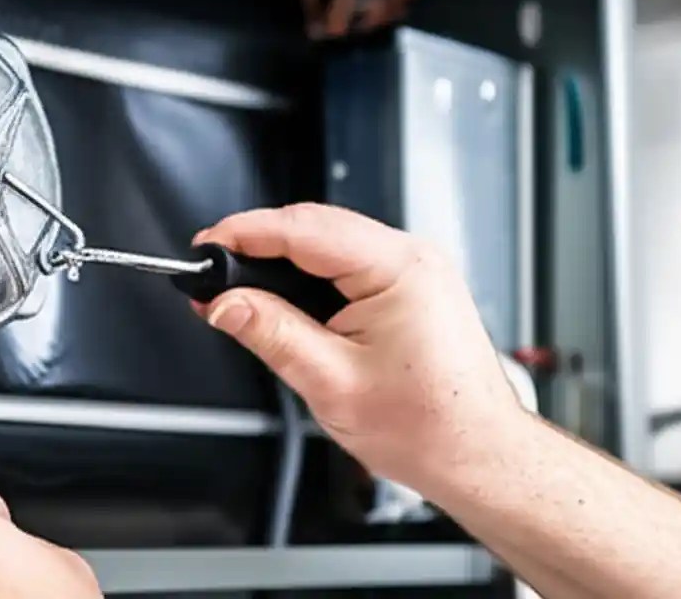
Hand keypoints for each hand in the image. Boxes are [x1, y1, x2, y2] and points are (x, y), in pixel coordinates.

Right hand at [194, 203, 526, 495]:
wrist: (476, 454)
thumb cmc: (428, 426)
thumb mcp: (331, 382)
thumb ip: (272, 333)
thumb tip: (224, 303)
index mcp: (397, 269)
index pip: (302, 228)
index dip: (244, 233)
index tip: (205, 248)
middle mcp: (410, 258)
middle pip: (313, 226)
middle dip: (255, 244)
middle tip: (211, 275)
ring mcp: (412, 270)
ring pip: (326, 242)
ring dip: (279, 259)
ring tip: (239, 291)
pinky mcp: (408, 287)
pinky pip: (345, 262)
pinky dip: (306, 274)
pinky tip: (281, 298)